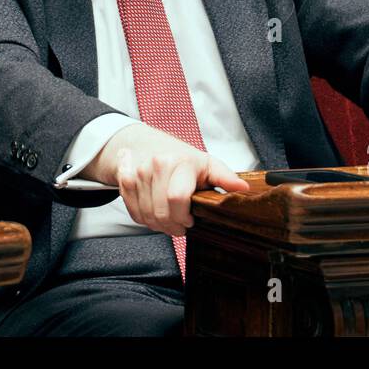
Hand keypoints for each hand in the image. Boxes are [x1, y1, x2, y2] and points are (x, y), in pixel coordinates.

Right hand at [84, 124, 249, 235]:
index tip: (190, 220)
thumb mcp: (206, 164)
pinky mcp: (125, 181)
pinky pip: (134, 213)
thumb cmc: (180, 157)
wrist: (145, 142)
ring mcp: (138, 173)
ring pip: (147, 216)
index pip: (177, 199)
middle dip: (173, 225)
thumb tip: (244, 189)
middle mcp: (156, 165)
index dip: (183, 217)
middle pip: (161, 212)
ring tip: (169, 215)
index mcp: (179, 162)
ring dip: (159, 224)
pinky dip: (145, 218)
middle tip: (181, 222)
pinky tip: (154, 210)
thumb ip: (225, 178)